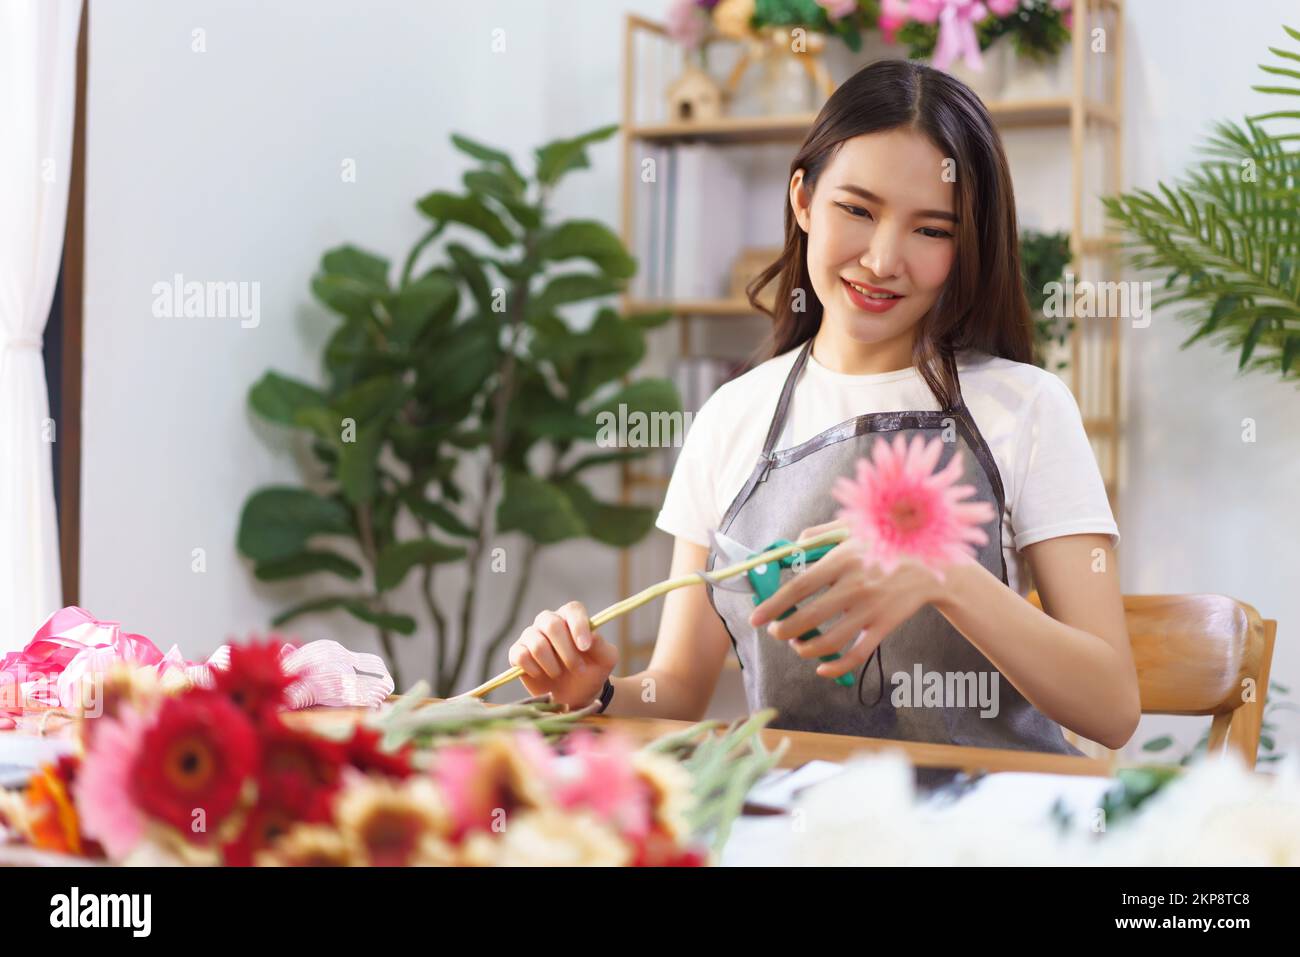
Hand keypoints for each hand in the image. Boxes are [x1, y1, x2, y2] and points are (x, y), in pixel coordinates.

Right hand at [507, 601, 618, 709]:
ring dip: (552, 664)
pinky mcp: (517, 653)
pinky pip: (520, 656)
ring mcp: (531, 636)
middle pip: (551, 624)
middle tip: (578, 669)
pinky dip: (534, 669)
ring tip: (560, 674)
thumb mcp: (605, 660)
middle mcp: (549, 622)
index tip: (585, 647)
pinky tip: (542, 675)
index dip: (578, 626)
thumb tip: (591, 635)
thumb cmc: (592, 671)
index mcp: (571, 617)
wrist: (576, 696)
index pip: (572, 610)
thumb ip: (601, 645)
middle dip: (566, 651)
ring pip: (536, 643)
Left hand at [748, 522, 945, 680]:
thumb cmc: (887, 543)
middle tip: (776, 632)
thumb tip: (792, 545)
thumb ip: (820, 534)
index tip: (755, 618)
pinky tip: (822, 667)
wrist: (934, 564)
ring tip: (797, 645)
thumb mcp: (854, 527)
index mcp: (842, 560)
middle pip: (809, 617)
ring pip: (829, 641)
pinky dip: (836, 667)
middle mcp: (854, 586)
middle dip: (784, 630)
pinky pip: (856, 654)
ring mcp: (870, 609)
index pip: (798, 587)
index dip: (772, 605)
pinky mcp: (884, 626)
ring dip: (806, 649)